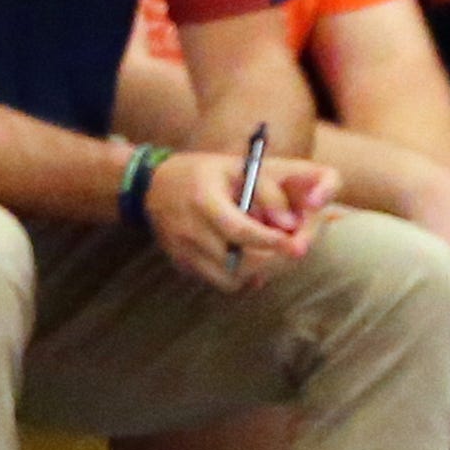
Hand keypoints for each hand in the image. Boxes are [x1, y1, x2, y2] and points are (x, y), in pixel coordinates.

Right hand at [146, 147, 337, 291]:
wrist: (152, 186)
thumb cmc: (206, 173)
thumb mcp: (241, 167)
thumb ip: (272, 189)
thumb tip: (297, 219)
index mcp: (204, 199)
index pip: (238, 230)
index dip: (269, 241)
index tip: (296, 245)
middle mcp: (189, 230)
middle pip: (236, 262)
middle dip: (271, 261)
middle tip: (293, 252)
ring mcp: (182, 252)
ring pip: (229, 279)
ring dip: (257, 272)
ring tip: (274, 254)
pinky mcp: (181, 265)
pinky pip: (217, 281)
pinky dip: (239, 277)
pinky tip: (252, 260)